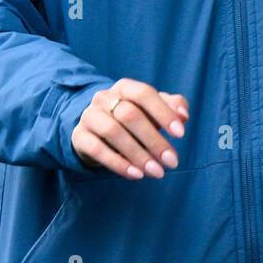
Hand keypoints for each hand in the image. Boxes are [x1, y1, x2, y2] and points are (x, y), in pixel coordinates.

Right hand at [71, 79, 188, 179]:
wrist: (95, 132)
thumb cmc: (132, 119)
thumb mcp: (152, 111)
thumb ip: (171, 107)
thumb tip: (183, 115)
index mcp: (124, 87)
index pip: (144, 94)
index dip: (163, 113)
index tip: (181, 134)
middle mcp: (104, 98)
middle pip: (130, 115)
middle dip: (154, 140)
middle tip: (172, 161)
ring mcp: (89, 116)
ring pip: (113, 132)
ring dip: (138, 154)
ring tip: (156, 172)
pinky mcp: (79, 136)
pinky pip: (97, 149)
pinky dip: (118, 163)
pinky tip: (136, 175)